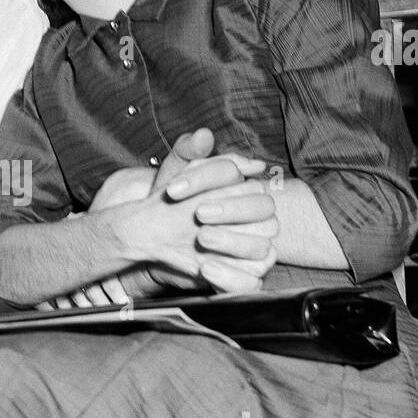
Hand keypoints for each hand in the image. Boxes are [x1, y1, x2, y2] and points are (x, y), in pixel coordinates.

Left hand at [113, 152, 276, 292]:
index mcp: (243, 190)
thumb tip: (203, 135)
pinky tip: (205, 268)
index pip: (240, 177)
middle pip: (264, 209)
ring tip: (201, 238)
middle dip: (231, 209)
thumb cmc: (170, 208)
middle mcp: (256, 220)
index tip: (173, 189)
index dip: (206, 178)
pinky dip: (230, 276)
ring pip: (263, 247)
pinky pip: (251, 281)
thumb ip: (186, 154)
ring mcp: (253, 251)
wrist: (153, 245)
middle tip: (198, 213)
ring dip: (232, 242)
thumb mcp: (173, 179)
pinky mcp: (243, 279)